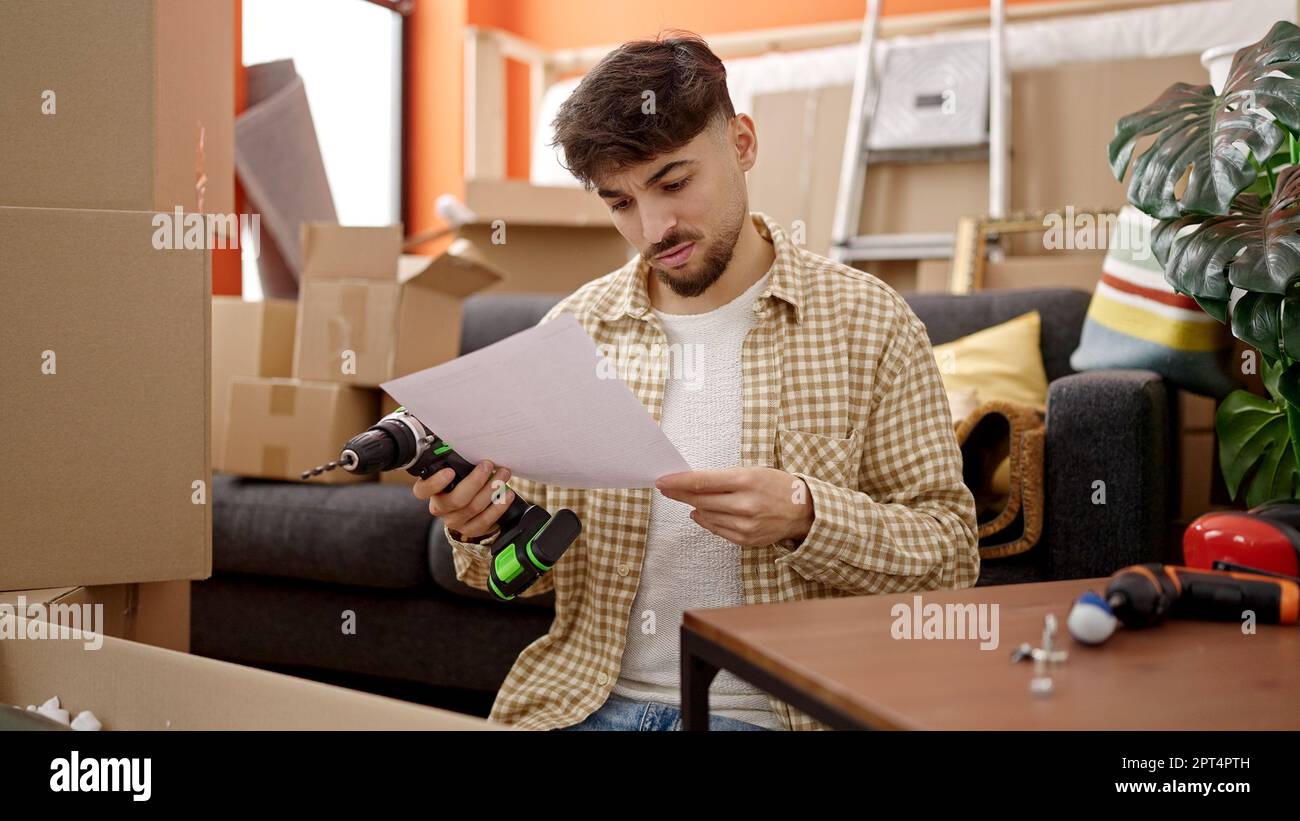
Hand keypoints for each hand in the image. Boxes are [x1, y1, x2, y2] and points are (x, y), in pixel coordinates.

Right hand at [412, 459, 514, 539]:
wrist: (466, 506)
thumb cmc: (460, 480)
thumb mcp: (453, 468)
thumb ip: (453, 458)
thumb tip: (461, 440)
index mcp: (432, 491)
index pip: (423, 490)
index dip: (435, 482)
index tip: (450, 471)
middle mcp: (441, 508)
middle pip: (456, 499)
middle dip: (475, 480)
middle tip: (488, 465)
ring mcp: (456, 521)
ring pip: (473, 508)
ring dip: (492, 489)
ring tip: (503, 475)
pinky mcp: (471, 529)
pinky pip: (486, 520)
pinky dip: (499, 506)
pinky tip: (507, 494)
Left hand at [655, 467, 814, 547]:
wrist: (801, 510)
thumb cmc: (774, 486)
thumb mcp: (751, 471)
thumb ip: (722, 479)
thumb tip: (690, 484)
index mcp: (746, 480)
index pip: (702, 481)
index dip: (679, 482)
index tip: (663, 480)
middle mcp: (745, 504)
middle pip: (700, 500)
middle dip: (679, 494)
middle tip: (666, 488)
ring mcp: (745, 525)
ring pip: (706, 515)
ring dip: (693, 506)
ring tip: (688, 498)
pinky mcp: (745, 539)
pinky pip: (716, 529)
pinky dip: (705, 520)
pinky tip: (701, 512)